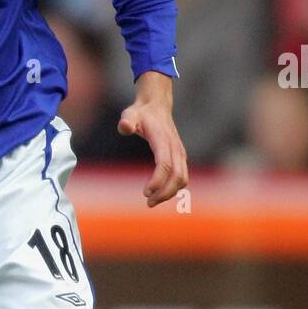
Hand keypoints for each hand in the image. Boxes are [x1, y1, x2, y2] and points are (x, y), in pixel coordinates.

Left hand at [118, 71, 187, 207]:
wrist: (157, 105)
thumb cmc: (141, 113)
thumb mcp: (129, 114)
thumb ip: (126, 121)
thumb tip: (125, 127)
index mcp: (163, 139)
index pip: (164, 164)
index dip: (157, 180)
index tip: (145, 193)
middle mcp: (175, 147)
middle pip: (177, 176)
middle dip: (164, 192)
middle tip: (149, 203)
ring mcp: (180, 152)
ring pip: (182, 178)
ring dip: (170, 193)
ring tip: (152, 201)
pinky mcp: (180, 157)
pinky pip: (182, 176)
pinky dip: (174, 188)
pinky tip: (160, 193)